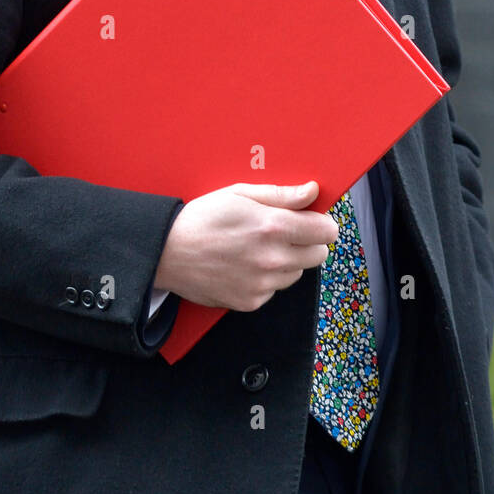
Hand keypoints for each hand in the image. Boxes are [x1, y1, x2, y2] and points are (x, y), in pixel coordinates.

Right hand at [153, 180, 337, 311]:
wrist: (166, 253)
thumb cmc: (201, 218)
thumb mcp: (239, 193)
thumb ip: (281, 194)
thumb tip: (312, 191)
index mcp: (272, 227)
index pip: (326, 231)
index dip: (322, 223)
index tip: (313, 220)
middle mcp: (271, 259)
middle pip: (319, 255)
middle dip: (308, 242)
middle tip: (285, 232)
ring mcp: (262, 284)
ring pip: (297, 273)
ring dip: (288, 261)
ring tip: (259, 248)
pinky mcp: (251, 302)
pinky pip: (274, 290)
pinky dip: (267, 279)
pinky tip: (245, 265)